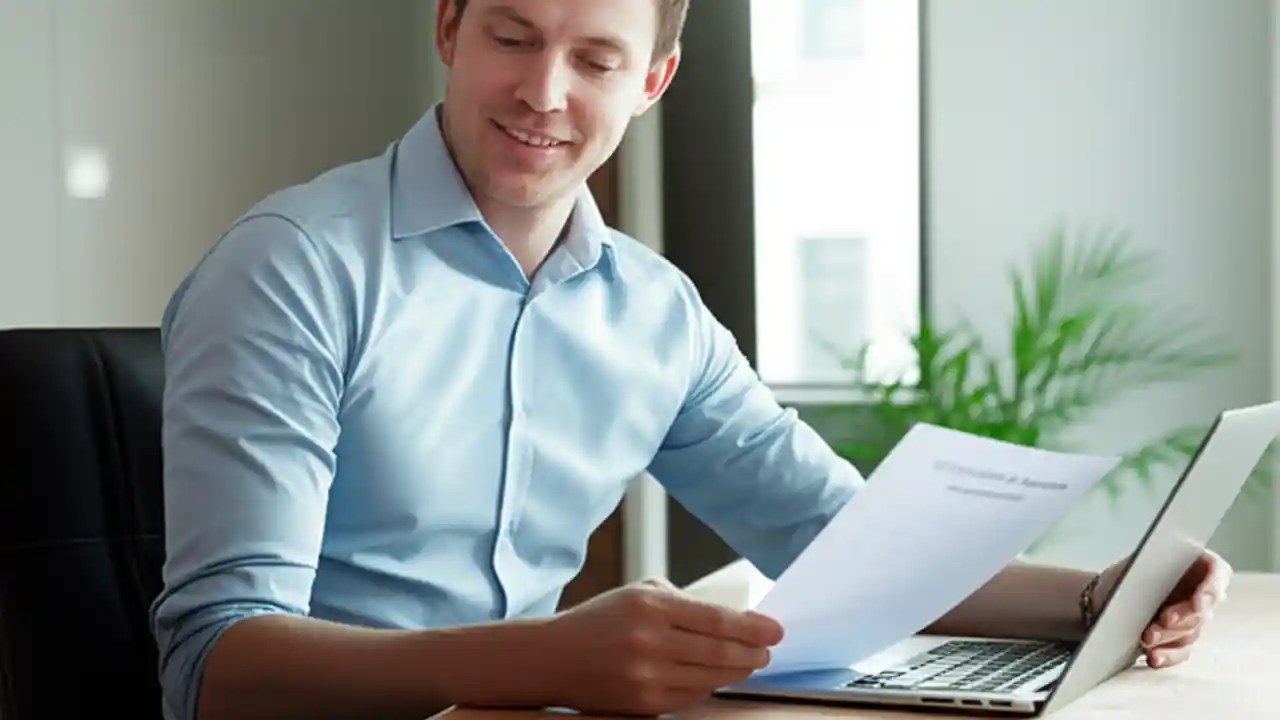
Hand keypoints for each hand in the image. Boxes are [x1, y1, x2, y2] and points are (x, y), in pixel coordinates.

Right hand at [537, 578, 783, 714]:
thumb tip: (732, 618)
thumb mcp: (639, 593)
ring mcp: (647, 676)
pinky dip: (710, 685)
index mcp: (651, 606)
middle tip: (767, 650)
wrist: (553, 658)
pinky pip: (691, 696)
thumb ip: (683, 602)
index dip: (753, 627)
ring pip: (710, 676)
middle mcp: (650, 641)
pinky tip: (718, 676)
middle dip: (752, 652)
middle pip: (720, 651)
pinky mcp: (644, 704)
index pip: (717, 620)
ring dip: (736, 670)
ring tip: (749, 662)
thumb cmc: (601, 620)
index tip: (776, 630)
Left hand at [1101, 549, 1231, 668]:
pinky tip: (1154, 657)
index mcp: (1199, 565)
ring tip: (1147, 638)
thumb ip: (1155, 565)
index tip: (1198, 604)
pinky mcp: (1179, 640)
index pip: (1218, 574)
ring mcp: (1192, 620)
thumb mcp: (1139, 562)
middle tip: (1165, 620)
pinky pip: (1180, 652)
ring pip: (1190, 633)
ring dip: (1169, 637)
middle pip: (1202, 610)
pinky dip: (1167, 656)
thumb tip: (1157, 570)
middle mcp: (1201, 594)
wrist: (1108, 595)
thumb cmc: (1128, 573)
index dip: (1211, 589)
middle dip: (1183, 618)